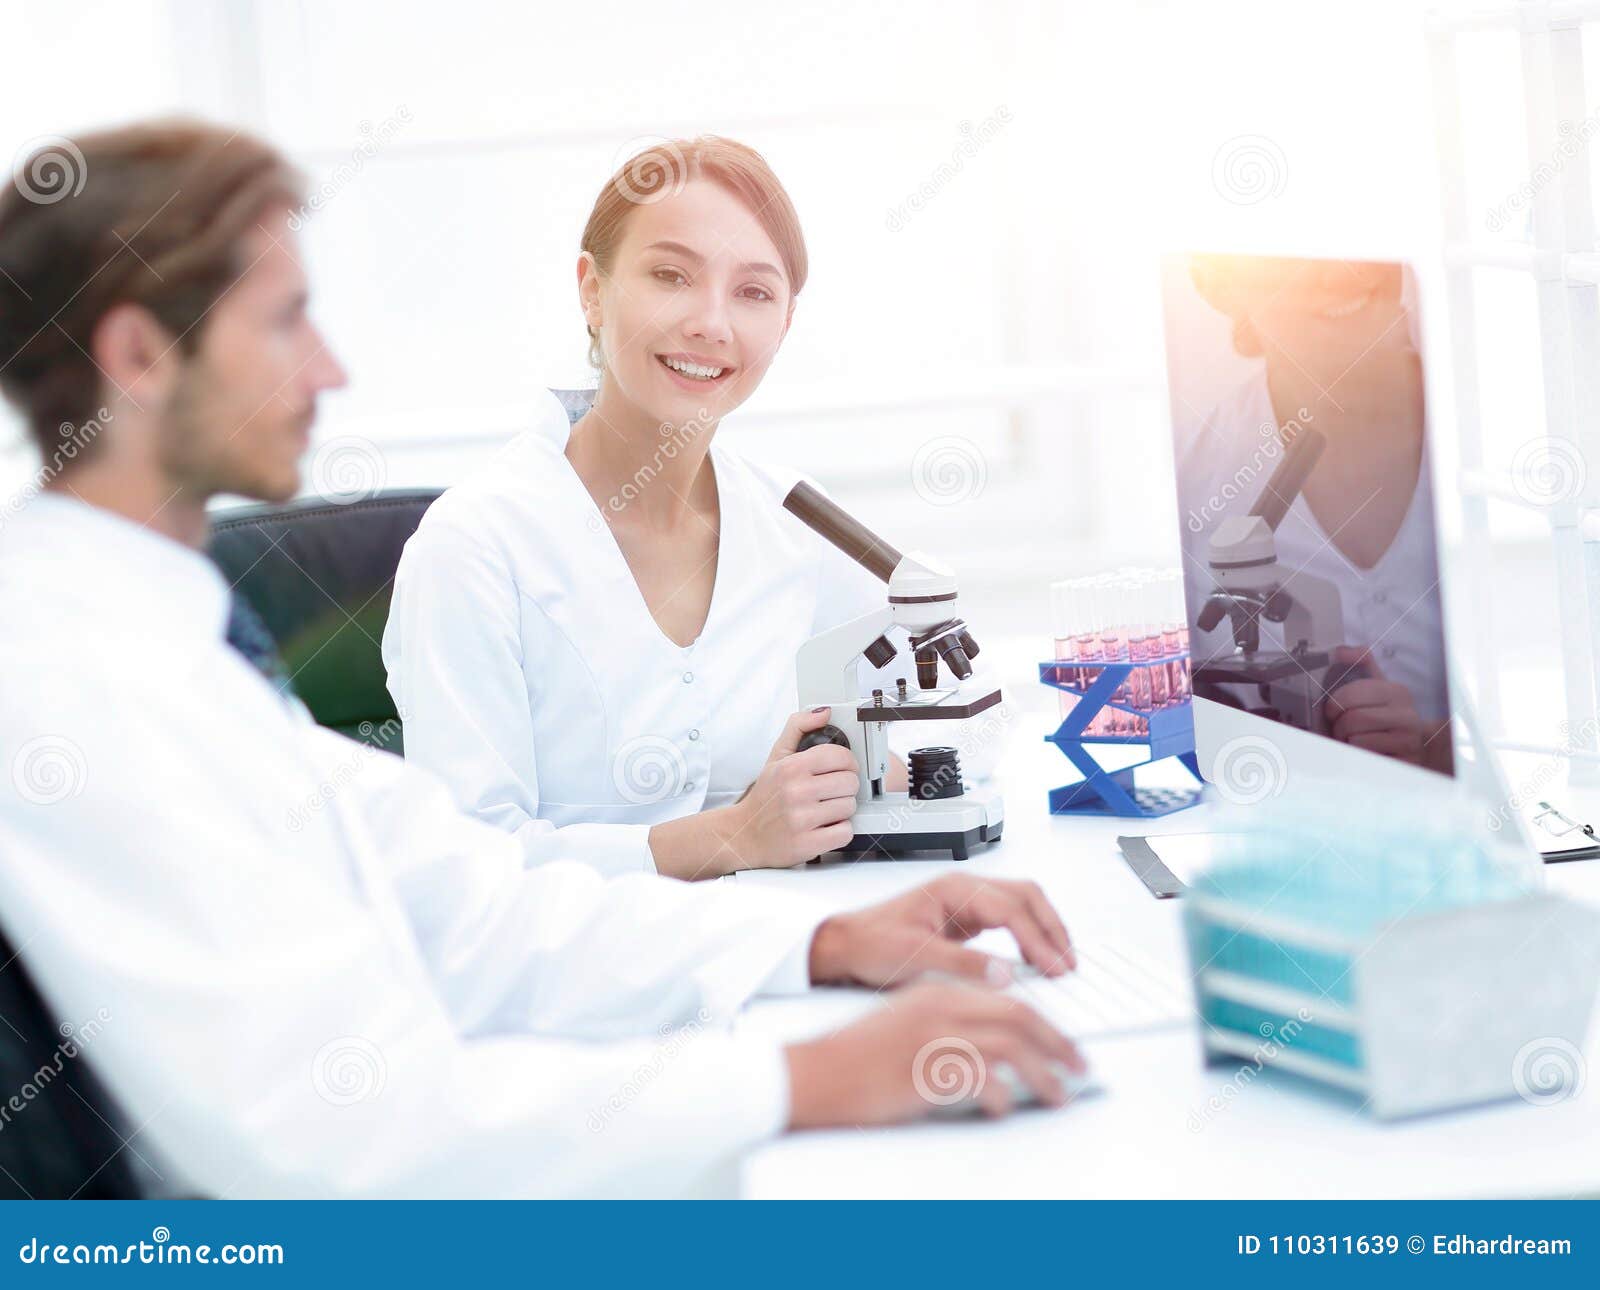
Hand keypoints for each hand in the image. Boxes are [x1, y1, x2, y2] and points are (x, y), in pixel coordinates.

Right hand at [723, 707, 859, 867]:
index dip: (847, 762)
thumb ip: (798, 727)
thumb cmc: (765, 796)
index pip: (840, 756)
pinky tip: (824, 826)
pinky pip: (845, 832)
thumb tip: (823, 712)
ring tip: (825, 809)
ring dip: (842, 809)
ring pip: (850, 807)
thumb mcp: (776, 756)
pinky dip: (839, 830)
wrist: (744, 835)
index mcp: (791, 768)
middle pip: (850, 783)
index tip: (841, 769)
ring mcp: (802, 820)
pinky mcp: (808, 844)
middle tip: (831, 791)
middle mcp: (796, 792)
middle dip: (845, 787)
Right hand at [785, 981, 1087, 1125]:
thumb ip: (950, 1023)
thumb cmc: (857, 1057)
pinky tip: (1002, 1108)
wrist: (816, 1074)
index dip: (1044, 1022)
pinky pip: (983, 1079)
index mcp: (938, 991)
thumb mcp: (907, 1023)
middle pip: (1019, 1016)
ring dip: (1043, 1072)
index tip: (1064, 1044)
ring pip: (1010, 1046)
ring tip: (1058, 1094)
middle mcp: (941, 1006)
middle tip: (1079, 1066)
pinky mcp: (926, 1068)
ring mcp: (934, 1036)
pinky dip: (1002, 1095)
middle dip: (1058, 1042)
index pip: (1008, 998)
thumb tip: (996, 1049)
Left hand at [808, 873, 1075, 986]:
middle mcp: (964, 889)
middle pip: (1026, 896)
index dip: (1037, 939)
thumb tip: (1004, 974)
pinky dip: (1030, 936)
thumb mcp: (912, 957)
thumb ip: (959, 964)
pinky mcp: (966, 919)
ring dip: (1045, 929)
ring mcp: (967, 901)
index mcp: (953, 889)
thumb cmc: (870, 944)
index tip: (1054, 968)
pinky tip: (1036, 959)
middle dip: (1052, 928)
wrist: (845, 944)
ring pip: (1022, 904)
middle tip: (1068, 965)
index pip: (1010, 909)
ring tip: (1061, 962)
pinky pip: (1010, 919)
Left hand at [1322, 646, 1423, 762]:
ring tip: (1351, 740)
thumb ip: (1361, 663)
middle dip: (1338, 726)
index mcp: (1397, 692)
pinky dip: (1357, 757)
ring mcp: (1408, 741)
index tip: (1332, 711)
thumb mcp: (1379, 686)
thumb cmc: (1390, 713)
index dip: (1334, 704)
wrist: (1421, 743)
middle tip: (1339, 729)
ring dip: (1346, 743)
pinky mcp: (1405, 763)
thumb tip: (1340, 651)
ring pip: (1357, 741)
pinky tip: (1363, 752)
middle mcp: (1406, 715)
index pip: (1353, 693)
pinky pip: (1366, 759)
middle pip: (1353, 719)